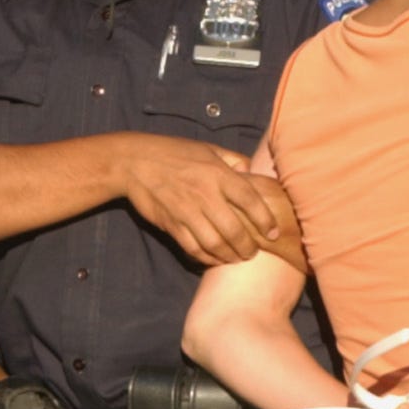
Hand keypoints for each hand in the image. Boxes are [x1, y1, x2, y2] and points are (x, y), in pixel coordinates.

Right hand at [114, 133, 272, 265]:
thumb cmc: (176, 152)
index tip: (273, 232)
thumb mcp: (210, 149)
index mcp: (219, 174)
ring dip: (229, 256)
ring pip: (214, 243)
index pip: (250, 200)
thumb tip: (253, 172)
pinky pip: (192, 248)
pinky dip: (206, 258)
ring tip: (237, 259)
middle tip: (254, 253)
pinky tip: (215, 260)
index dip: (265, 220)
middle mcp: (205, 195)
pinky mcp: (171, 224)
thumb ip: (234, 160)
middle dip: (248, 246)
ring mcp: (187, 212)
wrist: (135, 162)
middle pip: (234, 229)